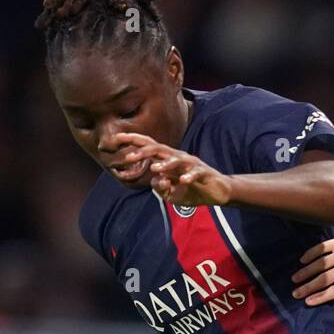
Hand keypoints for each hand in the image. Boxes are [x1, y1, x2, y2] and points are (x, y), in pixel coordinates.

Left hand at [112, 132, 233, 206]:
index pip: (149, 146)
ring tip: (155, 169)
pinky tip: (183, 182)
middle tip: (128, 157)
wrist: (217, 192)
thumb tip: (154, 180)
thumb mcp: (172, 194)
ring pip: (177, 160)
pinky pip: (196, 173)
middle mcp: (178, 157)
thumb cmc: (193, 190)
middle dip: (143, 152)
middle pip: (159, 149)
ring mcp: (192, 164)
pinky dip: (189, 177)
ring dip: (165, 164)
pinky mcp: (204, 173)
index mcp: (168, 160)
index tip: (116, 139)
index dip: (133, 141)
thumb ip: (160, 188)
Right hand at [291, 232, 333, 332]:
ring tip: (295, 278)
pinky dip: (311, 253)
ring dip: (306, 271)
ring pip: (322, 263)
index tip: (307, 302)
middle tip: (295, 293)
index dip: (321, 296)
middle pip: (326, 278)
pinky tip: (302, 261)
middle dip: (309, 286)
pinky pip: (323, 247)